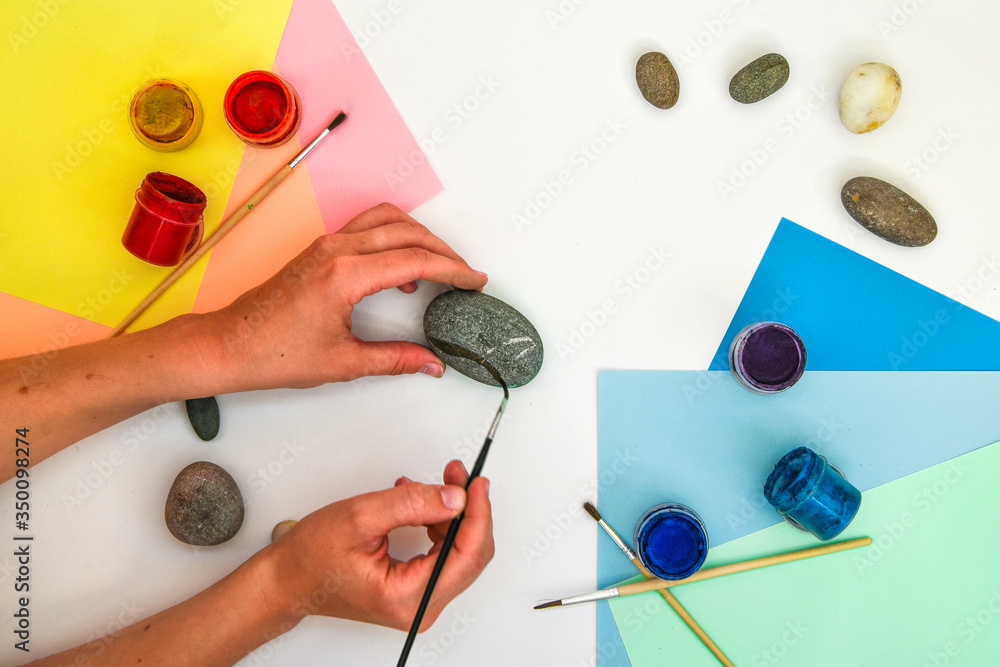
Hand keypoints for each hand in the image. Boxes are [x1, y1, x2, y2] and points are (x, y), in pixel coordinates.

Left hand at [203, 203, 487, 391]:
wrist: (230, 345)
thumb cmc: (274, 352)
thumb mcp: (344, 362)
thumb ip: (395, 360)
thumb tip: (431, 362)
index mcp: (345, 274)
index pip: (415, 260)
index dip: (453, 270)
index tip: (475, 281)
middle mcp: (336, 249)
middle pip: (407, 232)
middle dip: (444, 250)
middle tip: (465, 274)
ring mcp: (326, 244)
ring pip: (387, 221)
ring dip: (419, 236)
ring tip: (440, 265)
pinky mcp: (320, 249)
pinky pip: (368, 228)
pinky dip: (395, 238)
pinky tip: (401, 269)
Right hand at [265, 460, 493, 630]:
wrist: (288, 580)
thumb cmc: (311, 558)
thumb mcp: (361, 517)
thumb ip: (412, 504)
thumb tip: (454, 497)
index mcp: (406, 597)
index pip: (465, 556)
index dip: (478, 515)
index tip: (476, 484)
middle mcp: (419, 607)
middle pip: (469, 555)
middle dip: (467, 510)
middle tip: (459, 477)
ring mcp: (419, 602)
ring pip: (459, 553)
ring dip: (454, 514)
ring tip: (440, 484)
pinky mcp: (415, 591)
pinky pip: (442, 556)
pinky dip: (439, 525)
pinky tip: (424, 504)